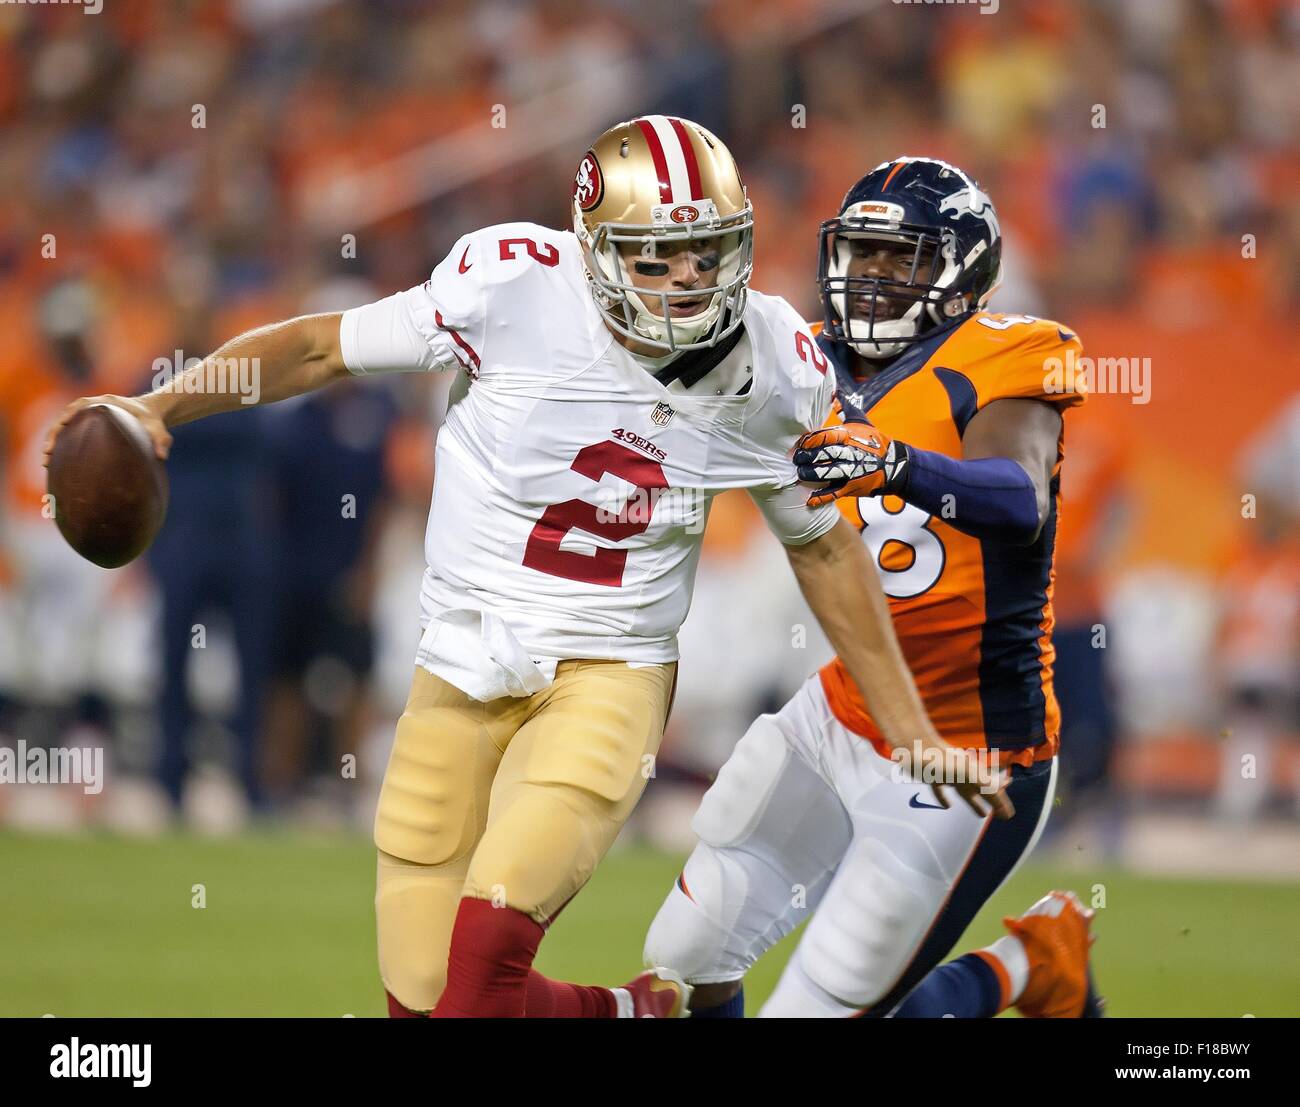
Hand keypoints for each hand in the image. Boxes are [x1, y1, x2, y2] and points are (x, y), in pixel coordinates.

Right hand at [43, 395, 171, 467]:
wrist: (152, 412)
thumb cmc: (154, 421)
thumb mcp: (160, 430)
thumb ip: (162, 441)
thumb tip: (162, 456)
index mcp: (104, 403)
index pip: (77, 408)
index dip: (64, 421)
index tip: (56, 436)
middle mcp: (92, 406)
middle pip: (64, 418)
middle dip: (53, 436)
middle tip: (47, 456)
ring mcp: (88, 414)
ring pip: (64, 426)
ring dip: (54, 443)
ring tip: (47, 464)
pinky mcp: (89, 423)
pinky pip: (71, 432)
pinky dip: (64, 446)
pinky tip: (60, 464)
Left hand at [794, 415, 906, 507]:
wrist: (894, 465)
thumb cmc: (874, 441)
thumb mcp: (861, 421)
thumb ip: (845, 408)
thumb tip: (833, 392)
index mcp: (849, 436)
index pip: (824, 436)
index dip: (809, 440)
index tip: (799, 443)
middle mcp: (850, 453)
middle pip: (823, 454)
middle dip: (806, 457)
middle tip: (795, 459)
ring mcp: (852, 471)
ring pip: (827, 472)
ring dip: (810, 474)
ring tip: (800, 474)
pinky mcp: (853, 487)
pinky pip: (834, 492)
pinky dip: (821, 496)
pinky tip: (809, 498)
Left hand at [893, 734, 1015, 820]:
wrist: (913, 743)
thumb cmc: (939, 757)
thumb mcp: (965, 771)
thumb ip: (983, 782)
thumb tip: (1003, 788)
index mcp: (974, 772)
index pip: (992, 791)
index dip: (1001, 803)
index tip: (1010, 815)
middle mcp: (964, 773)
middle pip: (982, 792)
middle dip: (993, 803)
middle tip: (1003, 815)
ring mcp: (949, 774)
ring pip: (965, 792)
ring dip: (975, 802)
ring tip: (983, 814)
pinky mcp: (932, 776)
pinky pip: (942, 790)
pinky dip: (946, 798)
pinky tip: (947, 806)